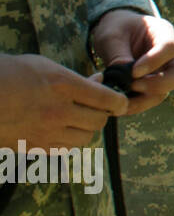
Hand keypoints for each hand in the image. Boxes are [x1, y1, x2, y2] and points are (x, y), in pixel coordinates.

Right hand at [0, 54, 127, 149]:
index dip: (119, 102)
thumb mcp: (44, 66)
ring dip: (86, 129)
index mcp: (63, 85)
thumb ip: (75, 77)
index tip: (120, 103)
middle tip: (96, 109)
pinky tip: (61, 130)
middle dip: (102, 115)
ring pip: (85, 138)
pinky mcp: (34, 146)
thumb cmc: (10, 74)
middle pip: (99, 121)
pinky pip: (65, 149)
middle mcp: (58, 110)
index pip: (107, 99)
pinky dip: (69, 141)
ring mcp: (46, 131)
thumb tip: (99, 81)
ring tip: (77, 119)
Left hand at [90, 10, 173, 114]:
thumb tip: (123, 80)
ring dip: (145, 100)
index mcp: (163, 32)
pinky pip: (152, 98)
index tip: (133, 73)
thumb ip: (118, 55)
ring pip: (168, 90)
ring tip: (121, 101)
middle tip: (133, 87)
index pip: (169, 47)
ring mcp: (165, 71)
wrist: (116, 34)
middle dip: (160, 85)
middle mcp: (171, 54)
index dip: (154, 61)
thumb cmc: (116, 29)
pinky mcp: (155, 84)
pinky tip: (121, 105)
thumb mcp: (111, 36)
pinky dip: (138, 104)